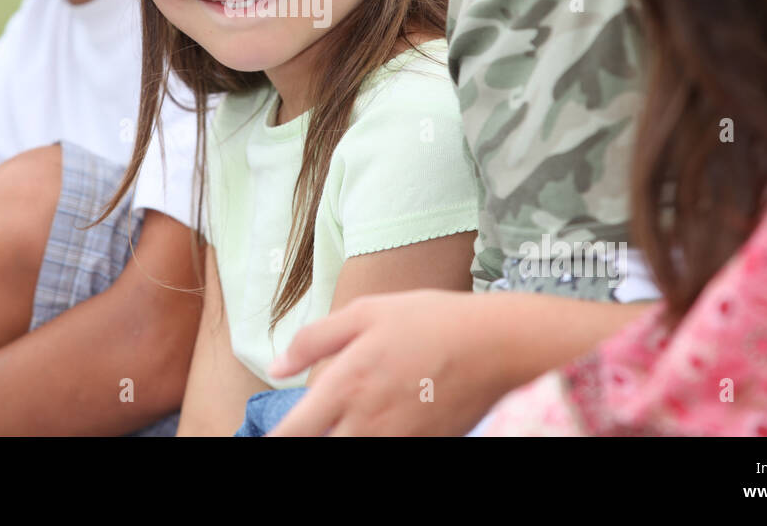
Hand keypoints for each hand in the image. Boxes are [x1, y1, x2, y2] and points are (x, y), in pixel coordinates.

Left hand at [266, 290, 501, 435]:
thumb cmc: (430, 320)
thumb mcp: (366, 312)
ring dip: (345, 437)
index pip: (292, 432)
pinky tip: (383, 420)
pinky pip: (387, 453)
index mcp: (345, 386)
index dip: (275, 440)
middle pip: (321, 449)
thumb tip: (277, 366)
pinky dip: (377, 439)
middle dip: (314, 437)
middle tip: (315, 423)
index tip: (270, 438)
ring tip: (352, 419)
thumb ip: (314, 340)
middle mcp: (367, 423)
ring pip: (351, 452)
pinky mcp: (423, 448)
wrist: (496, 345)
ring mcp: (397, 442)